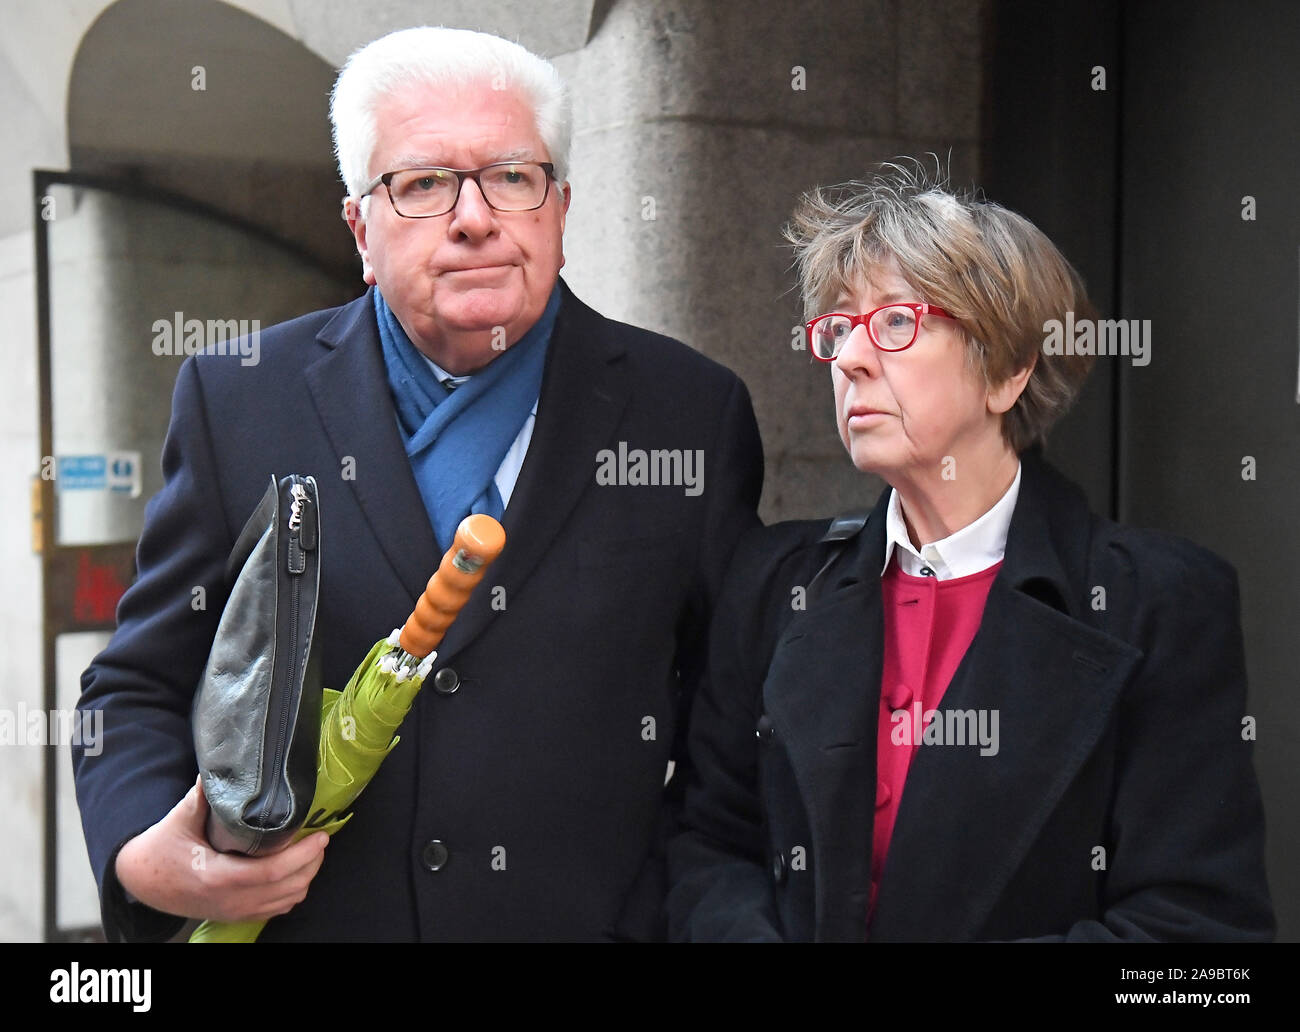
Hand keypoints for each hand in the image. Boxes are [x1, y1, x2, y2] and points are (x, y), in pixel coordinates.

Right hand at [114, 776, 328, 923]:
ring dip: (305, 878)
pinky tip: (297, 871)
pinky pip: (275, 910)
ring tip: (313, 852)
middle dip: (311, 864)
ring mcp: (234, 910)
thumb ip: (200, 797)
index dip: (301, 856)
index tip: (320, 837)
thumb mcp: (178, 820)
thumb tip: (218, 767)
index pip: (270, 873)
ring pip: (285, 902)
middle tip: (322, 839)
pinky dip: (293, 892)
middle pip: (286, 889)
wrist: (142, 882)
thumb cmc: (160, 849)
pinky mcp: (236, 914)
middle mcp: (229, 900)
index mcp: (217, 877)